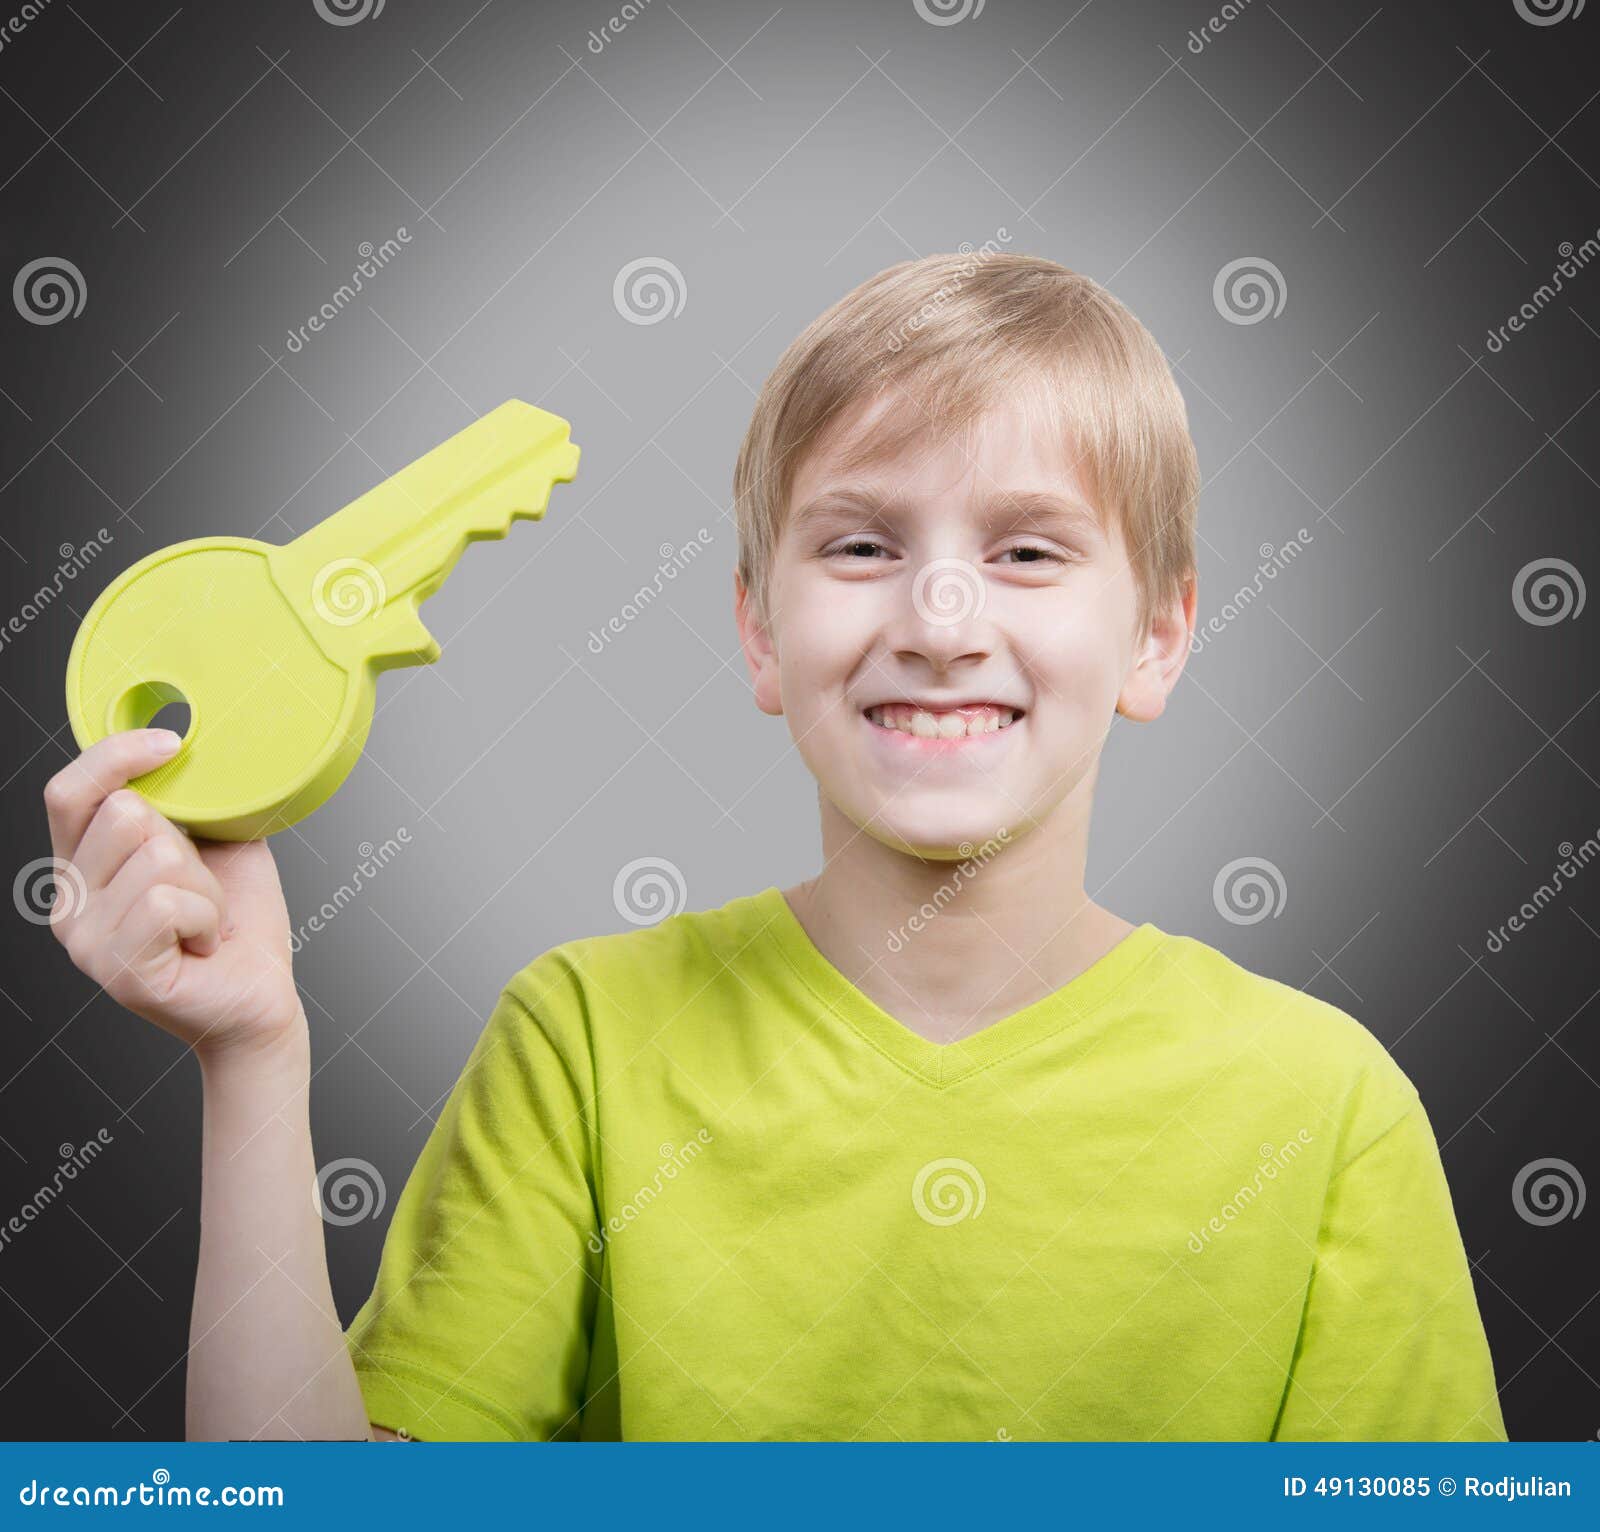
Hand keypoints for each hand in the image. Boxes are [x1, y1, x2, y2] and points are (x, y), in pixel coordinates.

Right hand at [43, 729, 303, 1059]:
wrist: (262, 996)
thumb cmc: (240, 922)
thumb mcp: (214, 842)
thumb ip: (184, 800)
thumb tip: (180, 744)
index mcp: (83, 866)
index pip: (68, 791)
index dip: (115, 755)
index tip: (173, 744)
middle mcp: (70, 902)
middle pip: (123, 813)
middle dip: (188, 844)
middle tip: (202, 892)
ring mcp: (85, 939)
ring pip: (156, 856)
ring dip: (206, 888)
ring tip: (206, 922)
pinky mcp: (115, 968)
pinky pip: (168, 902)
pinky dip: (207, 915)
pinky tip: (204, 943)